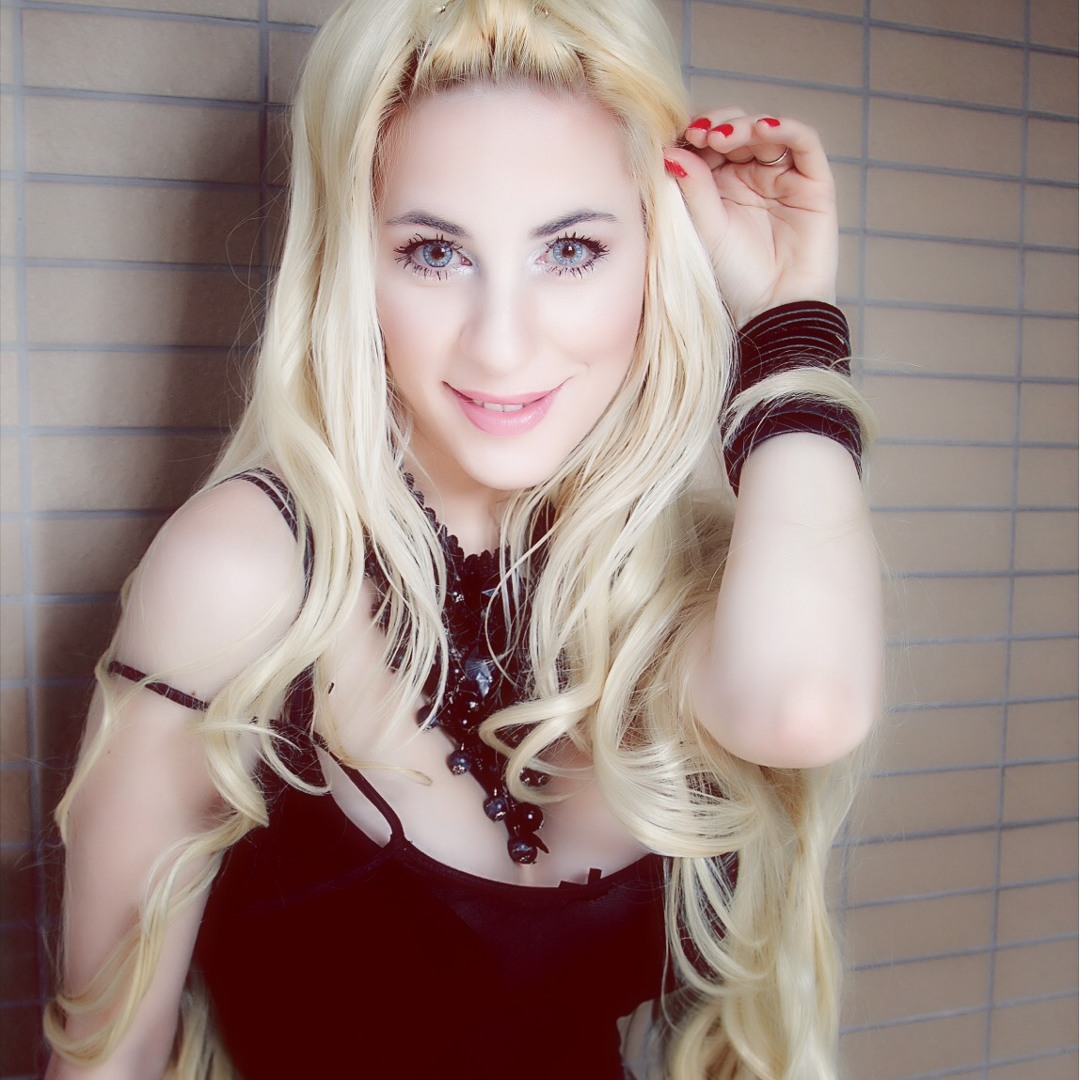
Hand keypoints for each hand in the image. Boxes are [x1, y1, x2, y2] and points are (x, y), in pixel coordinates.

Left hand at [664, 110, 838, 326]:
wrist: (773, 308)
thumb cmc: (735, 277)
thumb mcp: (706, 229)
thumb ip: (692, 188)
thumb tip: (669, 150)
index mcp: (719, 185)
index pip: (708, 143)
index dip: (695, 132)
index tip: (679, 135)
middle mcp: (751, 175)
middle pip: (736, 129)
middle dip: (718, 125)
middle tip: (700, 133)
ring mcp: (783, 176)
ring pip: (767, 130)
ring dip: (744, 124)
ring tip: (723, 136)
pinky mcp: (813, 181)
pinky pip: (803, 142)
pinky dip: (785, 128)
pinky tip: (762, 129)